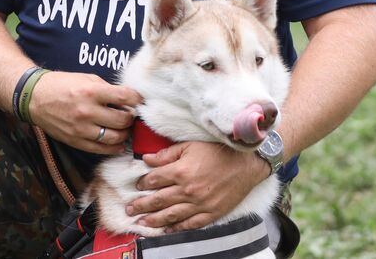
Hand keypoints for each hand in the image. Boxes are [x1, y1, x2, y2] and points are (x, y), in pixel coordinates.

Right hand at [27, 71, 140, 154]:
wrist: (34, 98)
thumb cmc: (62, 85)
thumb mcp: (86, 78)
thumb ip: (107, 89)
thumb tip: (127, 98)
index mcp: (92, 92)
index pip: (125, 97)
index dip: (137, 99)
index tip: (139, 100)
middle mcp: (88, 111)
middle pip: (123, 121)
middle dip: (132, 118)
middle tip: (131, 115)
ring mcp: (81, 129)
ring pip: (115, 138)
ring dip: (124, 134)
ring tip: (124, 128)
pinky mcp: (75, 140)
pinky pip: (101, 149)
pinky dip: (113, 147)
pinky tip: (118, 143)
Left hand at [127, 142, 270, 231]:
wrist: (247, 164)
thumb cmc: (218, 152)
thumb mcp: (190, 146)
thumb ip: (167, 154)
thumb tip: (146, 159)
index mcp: (181, 171)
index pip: (154, 180)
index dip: (143, 182)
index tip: (138, 184)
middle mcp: (187, 190)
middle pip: (158, 200)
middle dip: (141, 205)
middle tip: (129, 209)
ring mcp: (199, 204)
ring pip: (170, 215)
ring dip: (153, 220)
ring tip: (141, 223)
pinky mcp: (211, 214)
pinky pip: (190, 224)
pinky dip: (177, 228)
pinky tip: (167, 230)